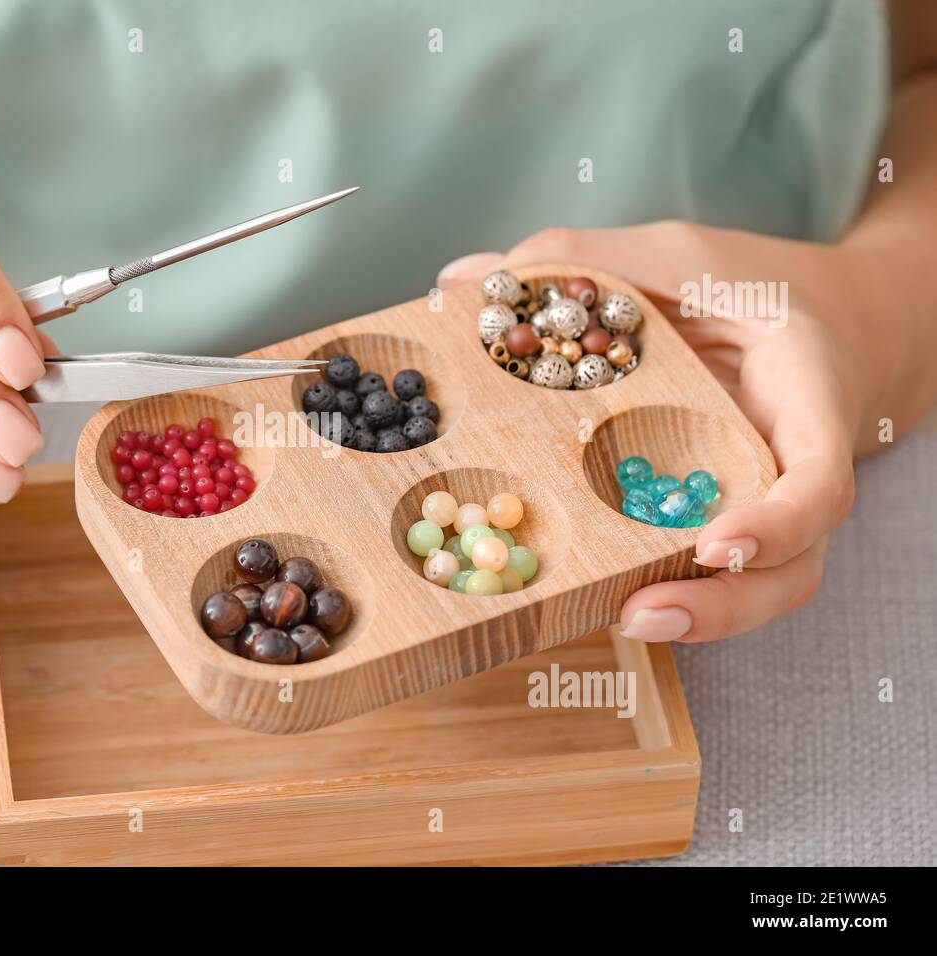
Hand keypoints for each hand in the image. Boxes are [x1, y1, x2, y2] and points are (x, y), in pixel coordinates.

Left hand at [439, 221, 861, 642]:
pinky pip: (705, 569)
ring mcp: (765, 509)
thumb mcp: (670, 255)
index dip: (778, 523)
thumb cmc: (743, 281)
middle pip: (791, 567)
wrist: (811, 315)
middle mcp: (794, 471)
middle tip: (641, 613)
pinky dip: (659, 585)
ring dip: (694, 617)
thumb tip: (456, 280)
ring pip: (757, 590)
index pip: (820, 479)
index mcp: (805, 397)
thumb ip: (577, 264)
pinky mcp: (721, 523)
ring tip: (618, 619)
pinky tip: (598, 596)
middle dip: (724, 606)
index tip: (713, 543)